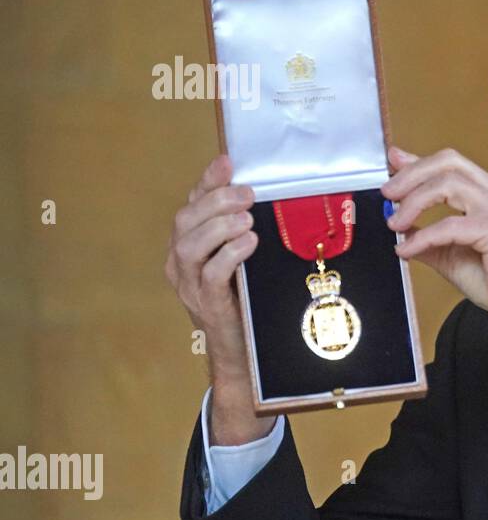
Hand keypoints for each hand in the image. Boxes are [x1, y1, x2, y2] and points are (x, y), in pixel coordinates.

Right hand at [164, 155, 270, 443]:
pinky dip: (228, 254)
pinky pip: (210, 276)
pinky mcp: (207, 307)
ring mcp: (191, 287)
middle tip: (246, 193)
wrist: (245, 356)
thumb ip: (249, 231)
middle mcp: (182, 264)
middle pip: (185, 221)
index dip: (207, 181)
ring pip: (189, 246)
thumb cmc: (250, 301)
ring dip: (218, 226)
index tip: (228, 162)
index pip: (191, 204)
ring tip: (247, 217)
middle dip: (215, 200)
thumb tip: (273, 195)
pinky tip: (249, 242)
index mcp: (188, 246)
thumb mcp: (247, 260)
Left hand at [381, 146, 487, 347]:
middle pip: (448, 163)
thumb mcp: (454, 256)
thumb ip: (429, 238)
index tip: (393, 161)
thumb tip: (400, 228)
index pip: (451, 165)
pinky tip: (409, 248)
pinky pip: (450, 225)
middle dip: (411, 175)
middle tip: (388, 194)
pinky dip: (424, 236)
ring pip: (448, 184)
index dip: (417, 161)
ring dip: (414, 201)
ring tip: (395, 223)